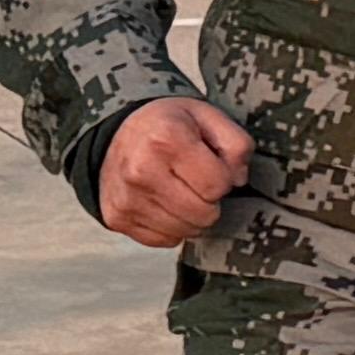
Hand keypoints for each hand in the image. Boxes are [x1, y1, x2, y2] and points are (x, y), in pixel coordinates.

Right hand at [92, 94, 255, 250]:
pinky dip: (172, 226)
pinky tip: (165, 203)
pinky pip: (166, 240)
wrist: (116, 135)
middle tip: (198, 182)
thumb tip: (238, 180)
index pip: (218, 185)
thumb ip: (236, 143)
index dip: (224, 179)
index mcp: (166, 139)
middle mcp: (141, 171)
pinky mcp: (119, 219)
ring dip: (192, 216)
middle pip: (204, 214)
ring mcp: (128, 199)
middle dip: (210, 201)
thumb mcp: (206, 115)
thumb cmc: (167, 126)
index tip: (211, 167)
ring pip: (186, 231)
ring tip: (181, 191)